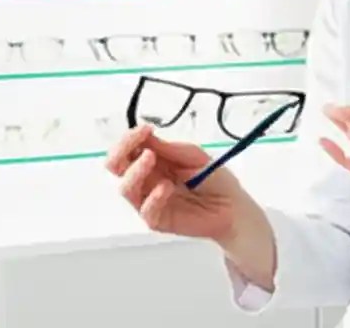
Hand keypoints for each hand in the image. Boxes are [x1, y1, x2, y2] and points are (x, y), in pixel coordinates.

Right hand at [104, 123, 246, 242]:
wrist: (233, 206)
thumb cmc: (214, 179)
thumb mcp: (195, 156)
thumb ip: (170, 149)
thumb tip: (145, 137)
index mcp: (153, 162)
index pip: (127, 149)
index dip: (129, 138)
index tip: (144, 129)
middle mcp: (146, 180)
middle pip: (116, 167)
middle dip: (121, 153)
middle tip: (142, 146)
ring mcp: (149, 201)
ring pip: (125, 189)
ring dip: (135, 171)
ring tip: (151, 159)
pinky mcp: (158, 220)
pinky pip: (146, 211)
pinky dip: (153, 197)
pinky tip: (166, 188)